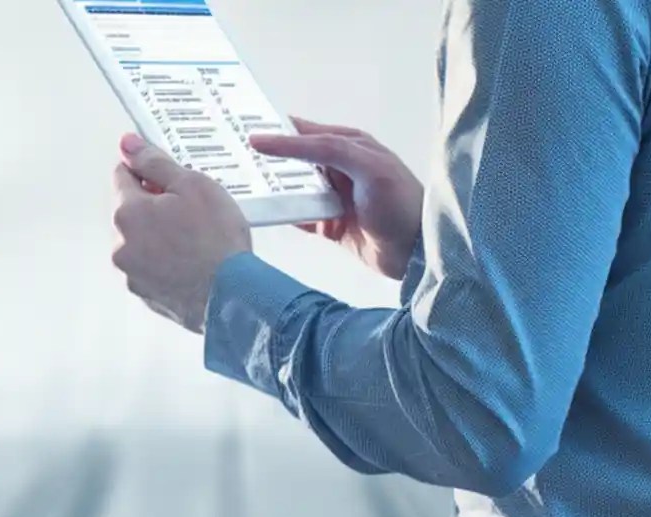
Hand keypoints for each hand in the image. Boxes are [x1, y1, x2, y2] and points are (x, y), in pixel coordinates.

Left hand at [111, 133, 252, 333]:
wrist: (232, 298)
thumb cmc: (216, 240)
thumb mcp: (191, 185)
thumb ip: (154, 163)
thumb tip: (127, 144)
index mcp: (127, 213)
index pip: (122, 176)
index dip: (146, 171)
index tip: (166, 176)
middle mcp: (121, 245)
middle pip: (131, 211)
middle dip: (155, 206)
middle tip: (192, 210)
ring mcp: (131, 274)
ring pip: (140, 242)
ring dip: (159, 236)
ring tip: (196, 240)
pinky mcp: (146, 295)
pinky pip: (151, 269)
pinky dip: (166, 263)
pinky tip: (193, 262)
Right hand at [249, 118, 423, 280]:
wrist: (418, 253)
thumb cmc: (399, 203)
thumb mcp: (366, 165)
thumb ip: (326, 149)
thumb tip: (280, 140)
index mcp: (349, 145)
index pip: (304, 133)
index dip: (276, 131)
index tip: (242, 132)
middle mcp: (338, 168)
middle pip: (294, 160)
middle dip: (268, 159)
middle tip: (232, 159)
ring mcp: (333, 198)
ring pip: (293, 188)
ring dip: (272, 188)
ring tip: (240, 186)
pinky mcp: (329, 225)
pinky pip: (298, 216)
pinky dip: (283, 215)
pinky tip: (264, 214)